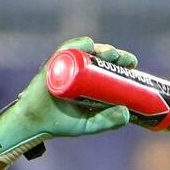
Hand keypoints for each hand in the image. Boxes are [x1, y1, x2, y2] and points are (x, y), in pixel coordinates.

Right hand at [0, 37, 134, 163]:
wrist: (35, 123)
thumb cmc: (61, 122)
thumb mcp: (89, 124)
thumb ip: (108, 121)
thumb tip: (127, 112)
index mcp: (89, 83)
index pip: (107, 69)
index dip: (121, 66)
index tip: (133, 66)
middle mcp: (78, 71)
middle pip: (100, 58)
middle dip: (115, 56)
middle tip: (128, 61)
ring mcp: (66, 66)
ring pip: (86, 52)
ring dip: (100, 49)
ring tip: (113, 54)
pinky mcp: (53, 64)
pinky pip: (65, 51)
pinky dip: (77, 45)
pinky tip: (89, 45)